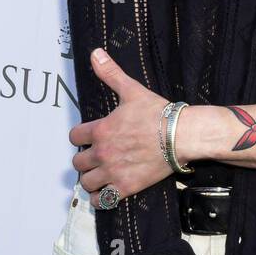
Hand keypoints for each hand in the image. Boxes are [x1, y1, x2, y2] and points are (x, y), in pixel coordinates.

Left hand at [68, 47, 174, 206]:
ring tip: (100, 174)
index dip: (81, 137)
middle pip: (78, 163)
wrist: (181, 135)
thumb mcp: (132, 90)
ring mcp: (113, 172)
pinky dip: (102, 198)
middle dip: (85, 159)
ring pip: (87, 183)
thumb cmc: (157, 112)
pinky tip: (107, 191)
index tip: (90, 137)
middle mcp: (103, 153)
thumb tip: (95, 53)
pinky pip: (103, 200)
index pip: (74, 137)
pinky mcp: (126, 187)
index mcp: (100, 130)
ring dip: (91, 179)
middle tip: (97, 156)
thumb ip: (110, 73)